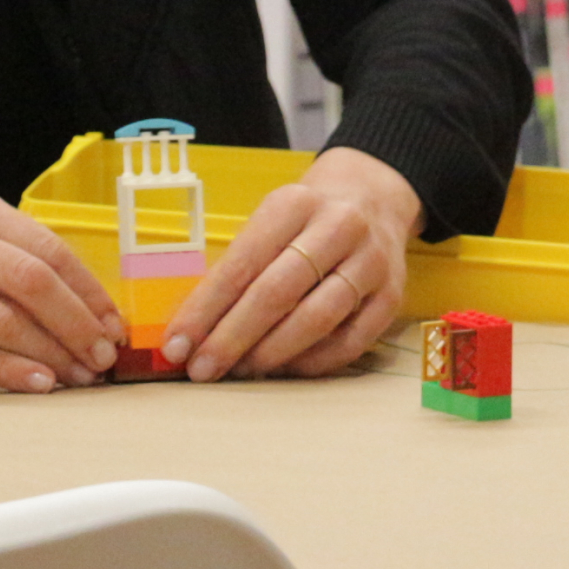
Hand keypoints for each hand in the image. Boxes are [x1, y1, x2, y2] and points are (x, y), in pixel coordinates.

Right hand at [0, 185, 124, 392]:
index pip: (45, 245)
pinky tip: (36, 382)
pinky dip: (7, 370)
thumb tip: (85, 304)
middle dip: (76, 323)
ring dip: (49, 353)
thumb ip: (8, 253)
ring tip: (77, 375)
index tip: (112, 322)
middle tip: (103, 356)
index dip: (87, 289)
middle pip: (29, 280)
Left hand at [162, 147, 419, 380]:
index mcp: (296, 203)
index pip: (242, 263)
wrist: (375, 197)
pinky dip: (313, 361)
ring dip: (271, 352)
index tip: (177, 345)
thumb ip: (239, 267)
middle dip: (232, 338)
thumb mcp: (272, 220)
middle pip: (277, 292)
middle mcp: (339, 227)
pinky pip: (350, 341)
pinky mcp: (392, 295)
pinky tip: (286, 369)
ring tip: (241, 370)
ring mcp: (371, 261)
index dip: (205, 309)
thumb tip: (193, 331)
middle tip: (202, 369)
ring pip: (317, 318)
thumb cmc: (306, 219)